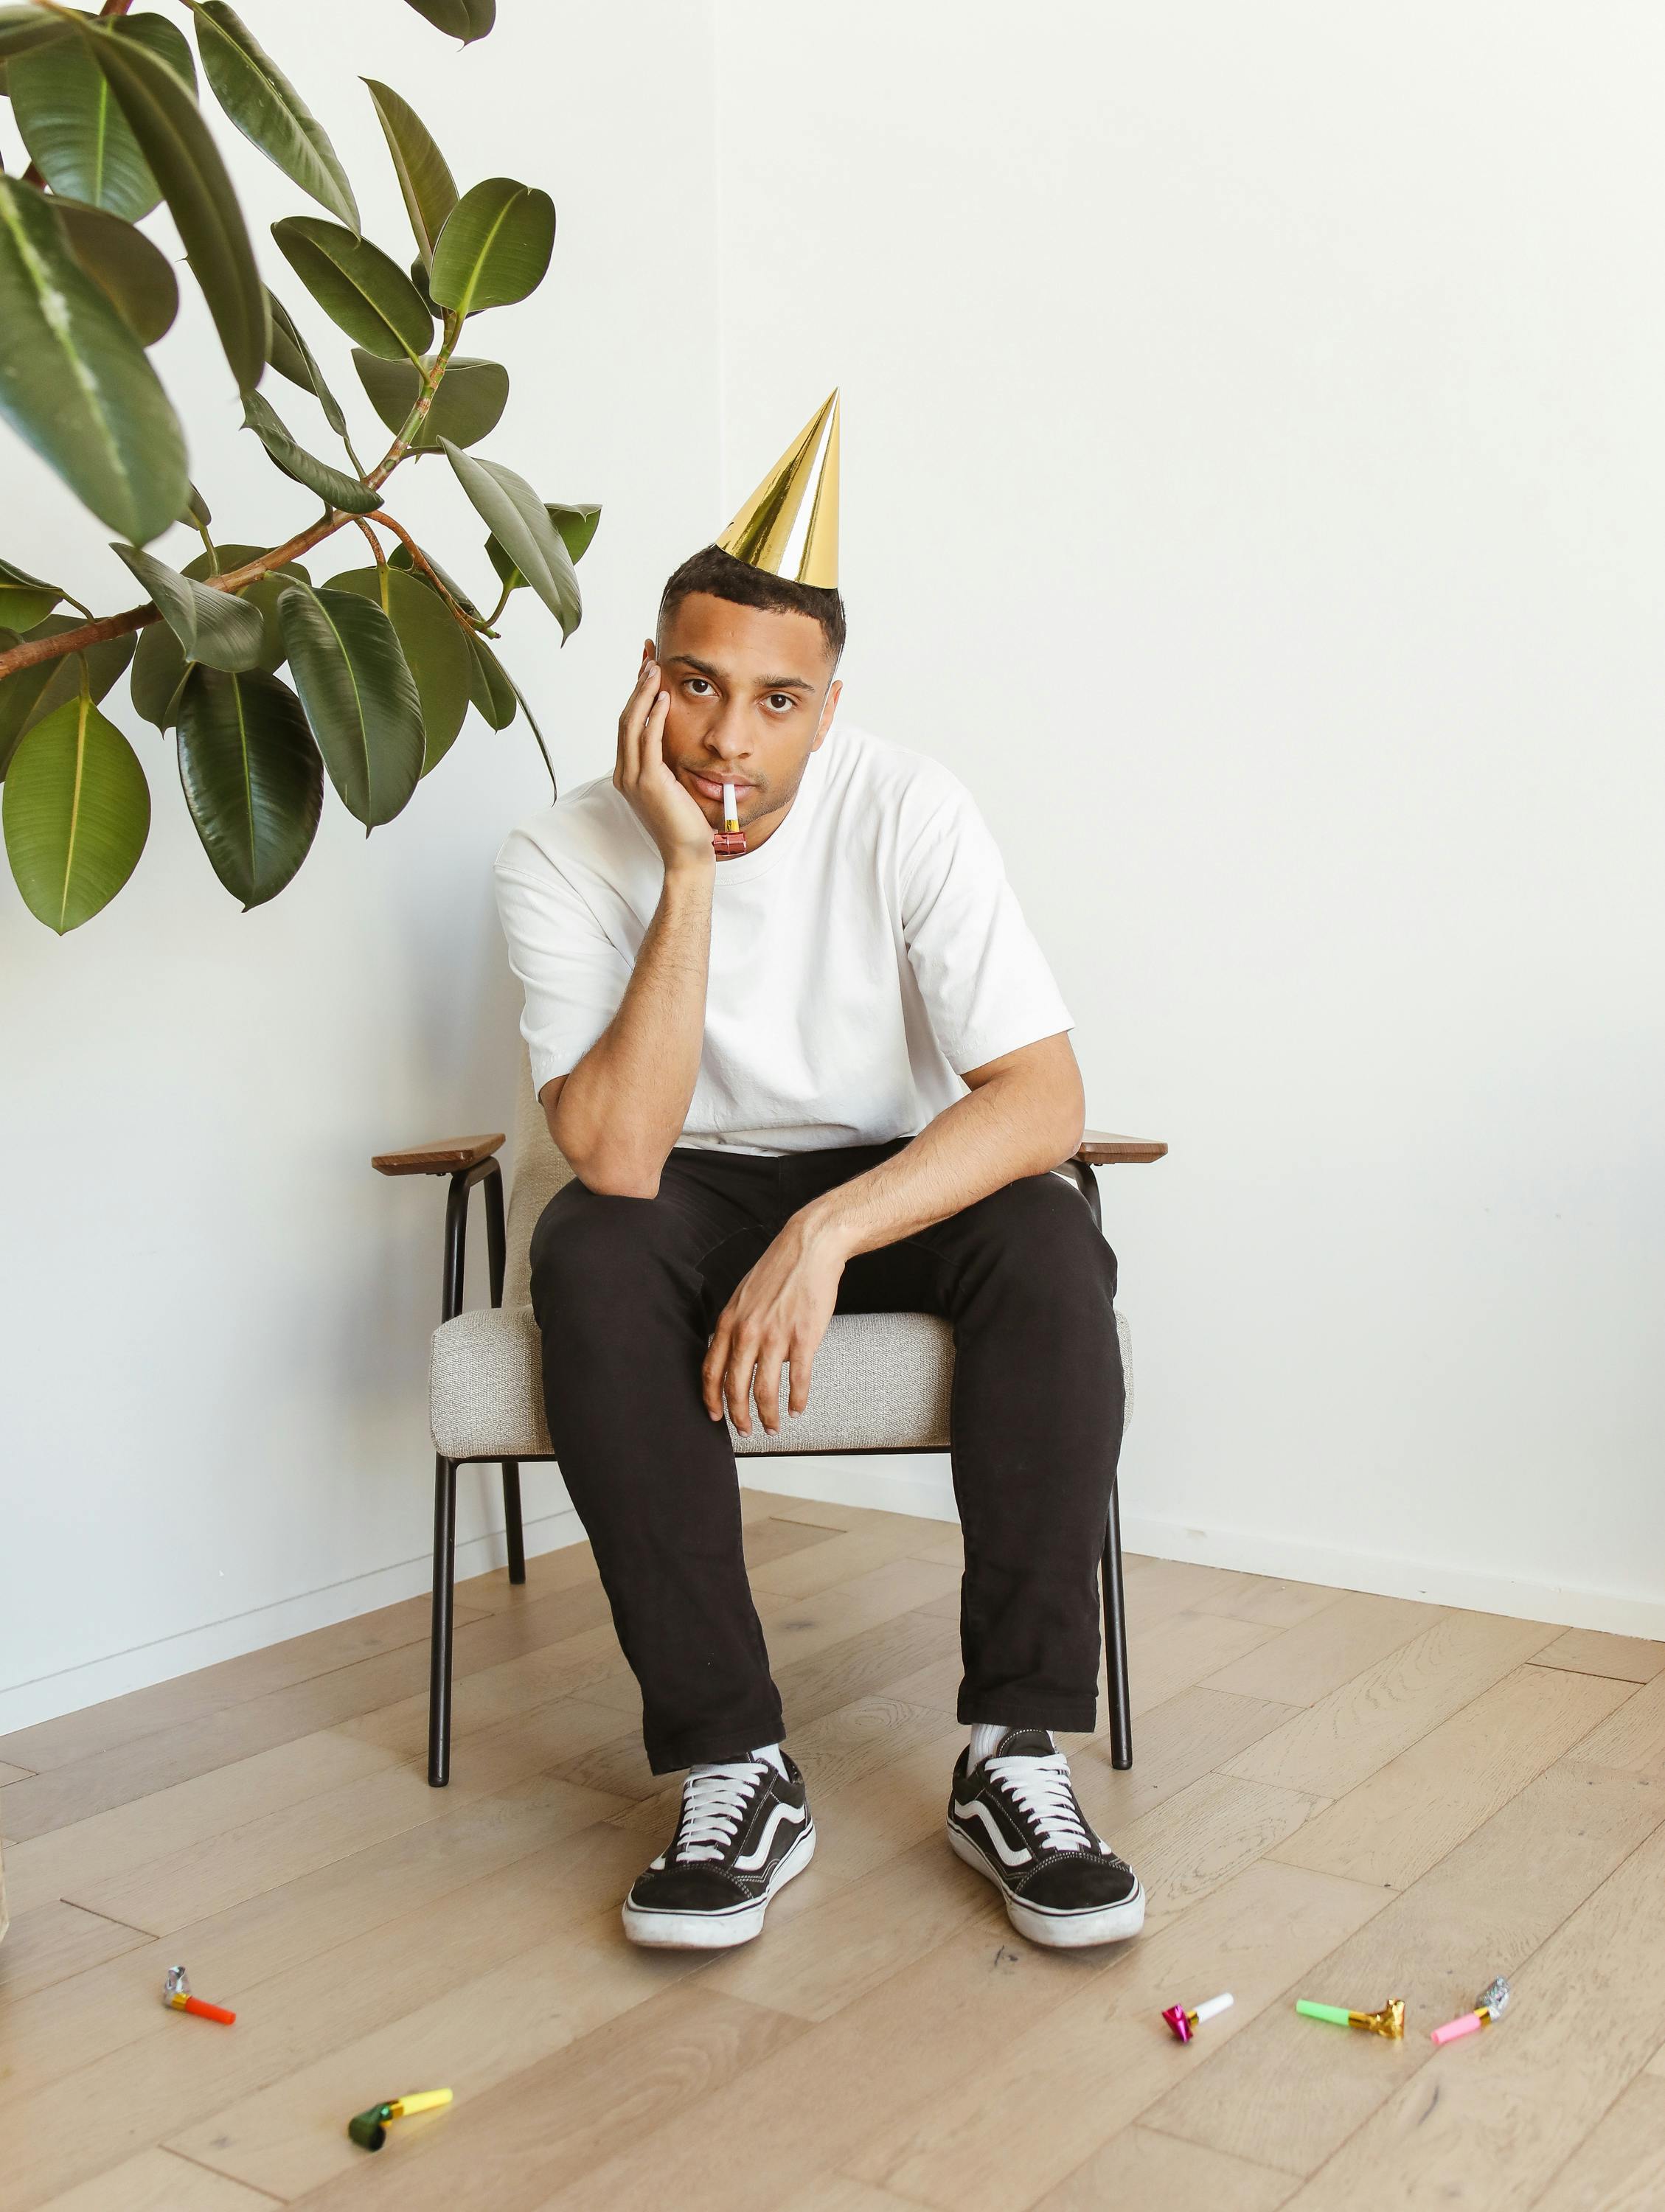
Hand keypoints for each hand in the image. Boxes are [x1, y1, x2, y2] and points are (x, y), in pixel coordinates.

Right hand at [614, 656, 712, 870]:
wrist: (688, 854)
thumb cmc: (685, 823)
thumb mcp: (673, 785)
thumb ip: (666, 760)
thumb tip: (673, 735)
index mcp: (627, 774)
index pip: (628, 725)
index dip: (636, 695)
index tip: (646, 669)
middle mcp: (624, 774)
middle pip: (625, 719)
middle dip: (637, 686)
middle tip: (648, 658)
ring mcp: (633, 778)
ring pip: (632, 724)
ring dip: (643, 693)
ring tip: (654, 668)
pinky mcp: (649, 783)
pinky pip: (648, 741)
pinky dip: (654, 716)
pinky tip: (665, 697)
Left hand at [703, 1214, 847, 1435]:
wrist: (809, 1247)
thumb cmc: (779, 1269)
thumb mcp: (745, 1296)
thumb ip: (738, 1326)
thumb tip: (741, 1355)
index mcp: (730, 1321)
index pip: (711, 1370)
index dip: (711, 1398)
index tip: (715, 1415)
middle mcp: (748, 1332)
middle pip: (735, 1387)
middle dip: (739, 1416)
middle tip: (745, 1430)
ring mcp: (776, 1337)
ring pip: (765, 1391)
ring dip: (768, 1415)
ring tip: (773, 1427)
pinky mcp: (804, 1339)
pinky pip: (798, 1380)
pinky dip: (797, 1400)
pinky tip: (798, 1409)